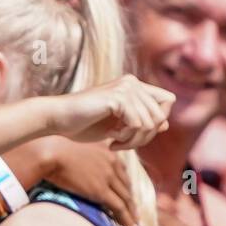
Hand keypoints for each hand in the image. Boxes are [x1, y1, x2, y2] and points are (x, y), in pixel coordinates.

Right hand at [34, 137, 139, 225]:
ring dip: (131, 214)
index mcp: (107, 153)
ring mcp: (108, 177)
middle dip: (131, 203)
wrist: (51, 153)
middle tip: (135, 217)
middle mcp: (112, 163)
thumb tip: (81, 167)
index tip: (127, 199)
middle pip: (126, 187)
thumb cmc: (55, 151)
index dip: (126, 189)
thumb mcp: (78, 149)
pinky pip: (119, 207)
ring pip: (126, 199)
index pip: (122, 174)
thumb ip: (87, 157)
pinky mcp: (100, 190)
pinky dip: (126, 219)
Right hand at [44, 77, 174, 149]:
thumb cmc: (83, 124)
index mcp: (133, 85)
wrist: (57, 119)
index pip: (168, 101)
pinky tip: (111, 139)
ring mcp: (125, 88)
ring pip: (151, 123)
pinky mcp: (117, 97)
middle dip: (145, 137)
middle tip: (124, 143)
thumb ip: (139, 122)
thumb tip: (165, 124)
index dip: (158, 121)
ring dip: (135, 140)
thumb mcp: (117, 125)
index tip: (136, 134)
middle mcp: (132, 82)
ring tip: (116, 142)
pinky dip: (127, 138)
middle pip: (161, 115)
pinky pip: (138, 124)